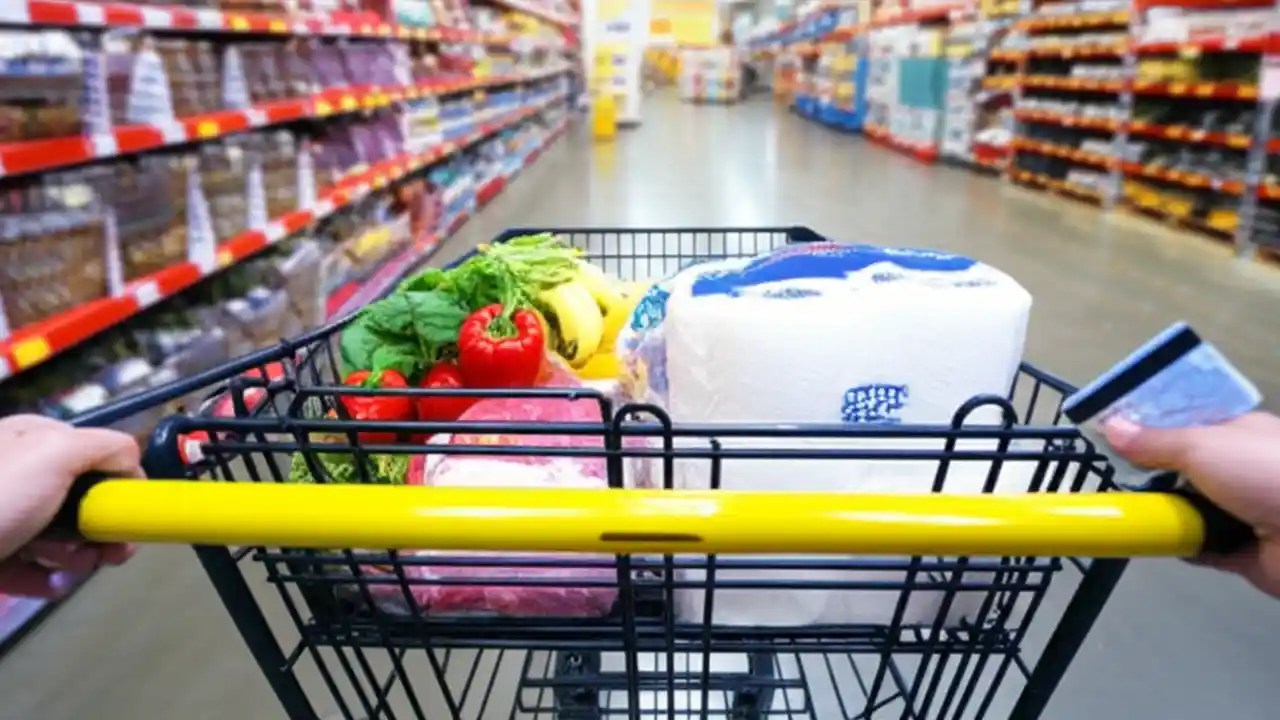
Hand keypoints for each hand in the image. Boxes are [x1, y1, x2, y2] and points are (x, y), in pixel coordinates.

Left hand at [0, 415, 140, 597]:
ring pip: (62, 538)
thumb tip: (134, 466)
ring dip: (76, 558)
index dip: (120, 485)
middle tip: (108, 551)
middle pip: (83, 502)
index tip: (131, 516)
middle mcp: (19, 476)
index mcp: (32, 440)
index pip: (95, 455)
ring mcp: (4, 519)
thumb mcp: (54, 452)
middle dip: (101, 530)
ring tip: (65, 568)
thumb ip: (106, 448)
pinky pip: (34, 569)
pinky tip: (49, 585)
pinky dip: (47, 580)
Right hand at [1104, 411, 1279, 598]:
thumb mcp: (1202, 445)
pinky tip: (1155, 543)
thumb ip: (1154, 441)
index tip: (1112, 434)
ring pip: (1188, 508)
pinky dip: (1180, 547)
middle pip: (1182, 468)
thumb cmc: (1264, 473)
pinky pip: (1198, 547)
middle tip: (1114, 479)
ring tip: (1127, 512)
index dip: (1150, 427)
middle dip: (1151, 474)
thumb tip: (1110, 426)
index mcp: (1239, 433)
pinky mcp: (1240, 550)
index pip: (1186, 424)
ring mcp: (1241, 511)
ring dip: (1164, 513)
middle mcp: (1240, 469)